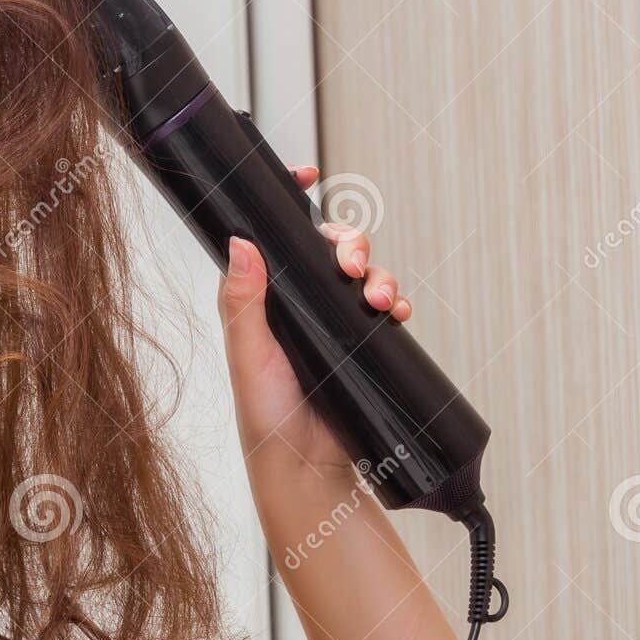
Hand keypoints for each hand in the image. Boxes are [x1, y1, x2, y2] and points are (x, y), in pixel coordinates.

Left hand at [218, 163, 411, 482]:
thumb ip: (243, 302)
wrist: (306, 467)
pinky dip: (397, 301)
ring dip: (380, 273)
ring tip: (381, 298)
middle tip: (354, 265)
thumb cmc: (266, 416)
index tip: (307, 172)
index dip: (292, 202)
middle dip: (351, 243)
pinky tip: (399, 312)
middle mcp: (297, 305)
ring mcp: (331, 323)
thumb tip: (241, 243)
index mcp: (262, 300)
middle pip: (330, 248)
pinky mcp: (360, 344)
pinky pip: (386, 308)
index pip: (276, 239)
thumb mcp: (249, 356)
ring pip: (364, 274)